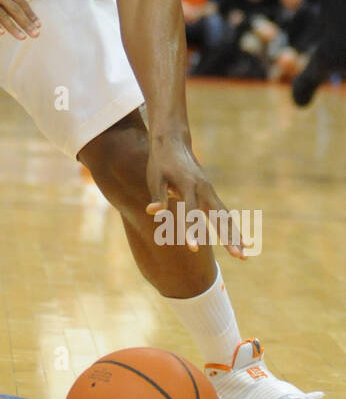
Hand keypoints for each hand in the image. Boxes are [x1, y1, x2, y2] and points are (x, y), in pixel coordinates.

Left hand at [145, 135, 246, 258]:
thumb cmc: (161, 162)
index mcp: (188, 185)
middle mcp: (203, 189)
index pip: (190, 212)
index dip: (191, 230)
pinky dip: (231, 227)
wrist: (173, 142)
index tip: (193, 248)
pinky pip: (223, 213)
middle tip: (239, 256)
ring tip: (244, 255)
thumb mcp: (155, 177)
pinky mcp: (210, 193)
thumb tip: (153, 212)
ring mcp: (209, 191)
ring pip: (225, 216)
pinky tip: (240, 240)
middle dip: (228, 238)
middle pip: (219, 217)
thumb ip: (158, 196)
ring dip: (235, 235)